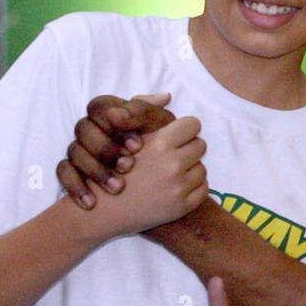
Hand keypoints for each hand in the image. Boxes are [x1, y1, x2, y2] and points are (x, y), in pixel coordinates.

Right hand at [57, 93, 176, 207]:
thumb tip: (164, 98)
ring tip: (118, 188)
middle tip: (130, 166)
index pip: (100, 107)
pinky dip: (76, 187)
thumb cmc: (159, 143)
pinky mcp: (70, 167)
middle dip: (107, 150)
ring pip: (75, 152)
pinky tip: (92, 203)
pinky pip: (63, 173)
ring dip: (96, 171)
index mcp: (109, 110)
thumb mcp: (159, 127)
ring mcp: (78, 146)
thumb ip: (157, 113)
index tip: (139, 145)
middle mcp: (90, 126)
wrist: (153, 177)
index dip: (118, 124)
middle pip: (84, 129)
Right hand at [82, 116, 207, 239]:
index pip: (193, 124)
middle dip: (187, 150)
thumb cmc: (110, 167)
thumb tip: (167, 96)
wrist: (102, 210)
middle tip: (170, 158)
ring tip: (168, 175)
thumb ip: (144, 111)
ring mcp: (178, 188)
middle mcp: (172, 165)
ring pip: (202, 168)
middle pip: (200, 145)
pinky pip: (203, 189)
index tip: (174, 138)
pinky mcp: (182, 206)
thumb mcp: (122, 134)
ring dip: (189, 170)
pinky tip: (173, 189)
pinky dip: (192, 189)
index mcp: (160, 143)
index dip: (183, 130)